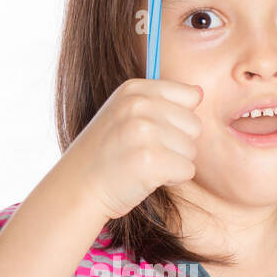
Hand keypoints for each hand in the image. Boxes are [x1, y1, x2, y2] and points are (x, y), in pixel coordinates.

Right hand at [60, 77, 203, 220]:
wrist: (78, 187)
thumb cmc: (106, 154)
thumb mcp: (125, 114)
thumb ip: (159, 102)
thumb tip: (198, 93)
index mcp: (135, 89)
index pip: (189, 96)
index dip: (177, 121)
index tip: (151, 132)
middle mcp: (139, 105)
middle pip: (194, 125)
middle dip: (177, 144)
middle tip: (146, 153)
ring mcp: (144, 131)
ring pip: (191, 150)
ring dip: (173, 163)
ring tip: (144, 165)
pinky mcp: (150, 160)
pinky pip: (187, 170)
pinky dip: (171, 179)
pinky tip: (146, 178)